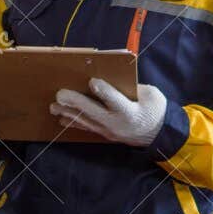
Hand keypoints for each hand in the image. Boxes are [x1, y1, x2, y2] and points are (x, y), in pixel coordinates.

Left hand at [51, 80, 167, 146]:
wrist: (158, 134)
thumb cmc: (155, 110)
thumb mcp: (151, 95)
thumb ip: (134, 88)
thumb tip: (114, 79)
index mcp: (130, 112)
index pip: (115, 100)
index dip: (104, 91)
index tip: (92, 81)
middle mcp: (116, 123)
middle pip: (93, 112)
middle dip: (75, 102)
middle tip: (60, 94)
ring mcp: (108, 131)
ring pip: (85, 121)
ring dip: (68, 113)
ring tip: (54, 106)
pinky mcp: (104, 134)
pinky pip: (86, 127)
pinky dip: (73, 122)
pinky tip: (62, 117)